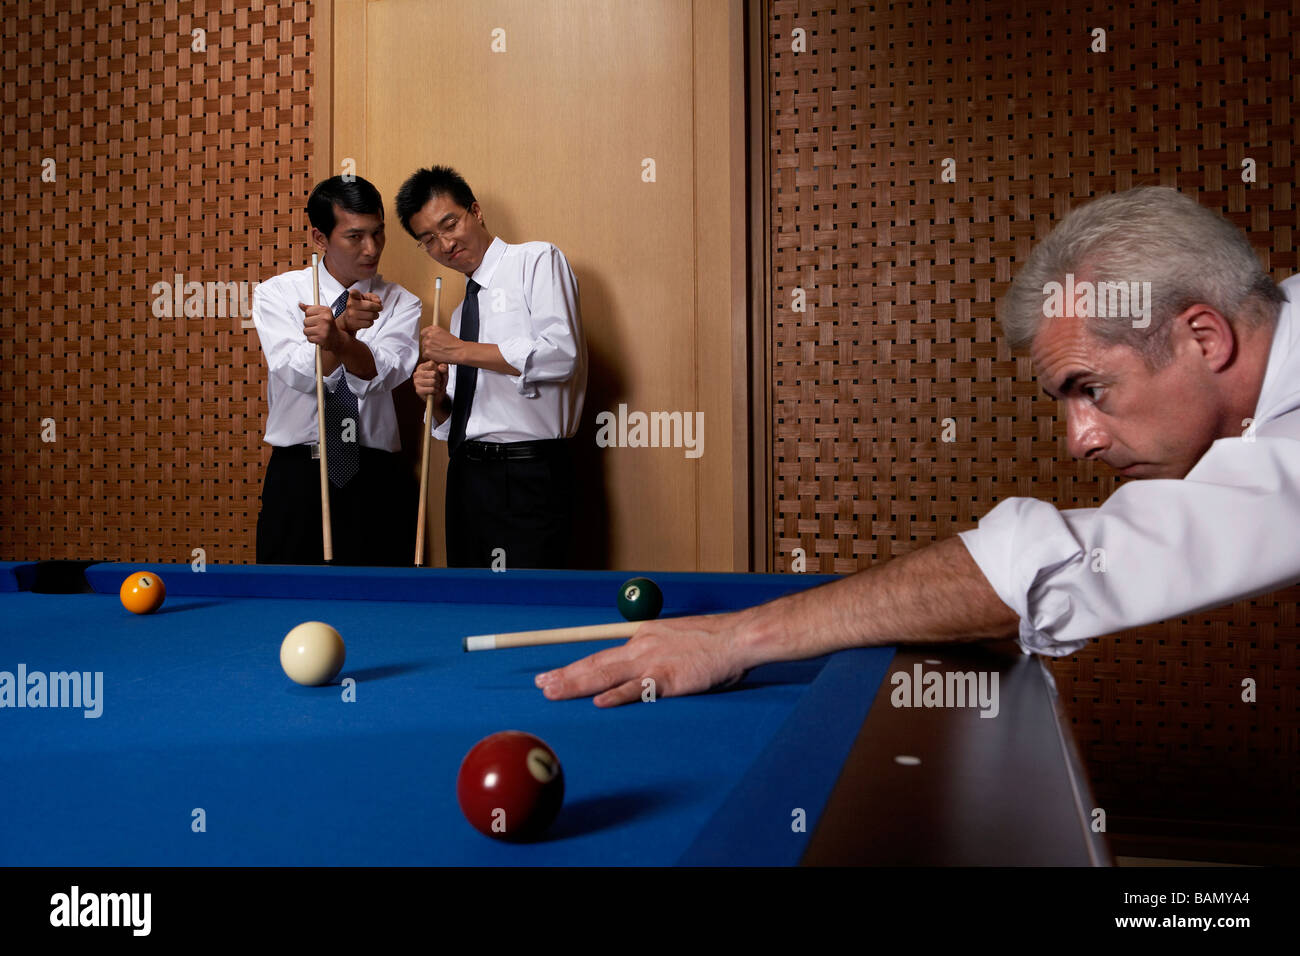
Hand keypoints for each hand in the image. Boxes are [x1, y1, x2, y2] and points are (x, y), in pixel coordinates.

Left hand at [299, 303, 344, 351]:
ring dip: (310, 333)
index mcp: (325, 311)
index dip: (310, 316)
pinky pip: (309, 338)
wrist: (336, 338)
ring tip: (317, 332)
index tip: (316, 318)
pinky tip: (318, 337)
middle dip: (309, 325)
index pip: (308, 311)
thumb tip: (300, 304)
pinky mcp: (321, 338)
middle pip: (305, 321)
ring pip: (305, 330)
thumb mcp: (322, 314)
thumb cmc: (328, 325)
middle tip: (317, 326)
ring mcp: (324, 329)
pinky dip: (312, 339)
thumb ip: (310, 309)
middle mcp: (325, 319)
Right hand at [337, 290, 381, 332]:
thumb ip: (373, 297)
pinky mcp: (355, 324)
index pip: (353, 293)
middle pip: (370, 306)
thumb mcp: (365, 298)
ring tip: (372, 314)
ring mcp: (352, 315)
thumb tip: (378, 301)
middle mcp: (351, 305)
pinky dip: (371, 322)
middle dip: (378, 307)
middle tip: (378, 307)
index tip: (353, 293)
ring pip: (372, 315)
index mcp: (353, 297)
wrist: (348, 319)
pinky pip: (369, 323)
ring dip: (375, 315)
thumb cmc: (359, 306)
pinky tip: (367, 319)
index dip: (354, 293)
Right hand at [412, 359, 448, 400]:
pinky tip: (434, 391)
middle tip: (437, 381)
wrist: (437, 395)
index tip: (438, 373)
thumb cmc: (439, 382)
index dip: (438, 369)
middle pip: (433, 373)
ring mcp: (416, 382)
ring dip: (437, 385)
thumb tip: (441, 367)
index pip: (432, 363)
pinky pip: (432, 389)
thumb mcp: (444, 372)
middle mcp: (417, 373)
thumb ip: (444, 367)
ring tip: (435, 386)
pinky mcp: (418, 390)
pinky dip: (435, 391)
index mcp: (422, 367)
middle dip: (438, 378)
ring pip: (433, 381)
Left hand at [421, 324, 462, 363]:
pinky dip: (430, 358)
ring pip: (424, 349)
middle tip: (437, 349)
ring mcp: (427, 343)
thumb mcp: (445, 334)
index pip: (423, 332)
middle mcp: (429, 334)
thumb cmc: (455, 344)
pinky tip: (437, 357)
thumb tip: (432, 338)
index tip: (430, 341)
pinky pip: (425, 356)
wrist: (459, 351)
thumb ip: (436, 334)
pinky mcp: (427, 352)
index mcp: (434, 328)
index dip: (427, 338)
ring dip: (429, 352)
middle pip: (423, 341)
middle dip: (429, 346)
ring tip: (438, 353)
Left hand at [534, 611, 750, 706]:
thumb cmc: (711, 641)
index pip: (599, 652)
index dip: (573, 664)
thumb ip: (653, 649)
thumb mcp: (674, 637)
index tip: (550, 672)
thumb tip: (638, 663)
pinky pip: (638, 690)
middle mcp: (641, 647)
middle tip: (540, 685)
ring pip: (606, 675)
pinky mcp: (668, 679)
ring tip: (553, 692)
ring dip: (576, 684)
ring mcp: (652, 663)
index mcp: (641, 637)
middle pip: (595, 663)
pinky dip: (617, 696)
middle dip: (564, 675)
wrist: (736, 638)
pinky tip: (598, 702)